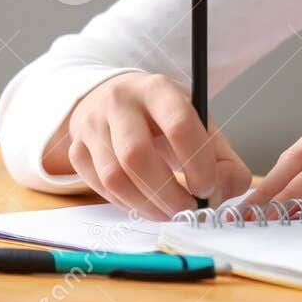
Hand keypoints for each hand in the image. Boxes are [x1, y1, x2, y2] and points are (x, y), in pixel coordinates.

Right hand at [43, 71, 251, 221]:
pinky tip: (145, 203)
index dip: (198, 164)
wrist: (116, 99)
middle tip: (187, 211)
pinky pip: (100, 187)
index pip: (179, 125)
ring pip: (115, 177)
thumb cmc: (164, 117)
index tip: (208, 189)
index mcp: (157, 88)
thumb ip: (222, 158)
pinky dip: (127, 204)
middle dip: (168, 193)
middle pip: (137, 155)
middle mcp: (119, 101)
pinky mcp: (77, 149)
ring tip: (169, 212)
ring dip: (147, 205)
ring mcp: (92, 125)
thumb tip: (224, 192)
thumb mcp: (198, 122)